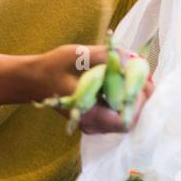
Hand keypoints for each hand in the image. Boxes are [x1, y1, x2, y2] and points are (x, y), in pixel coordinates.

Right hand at [32, 44, 154, 134]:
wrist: (34, 79)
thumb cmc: (53, 66)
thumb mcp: (77, 55)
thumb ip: (105, 56)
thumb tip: (133, 57)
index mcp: (86, 112)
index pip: (124, 119)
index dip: (138, 103)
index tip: (144, 81)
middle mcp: (91, 125)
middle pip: (128, 121)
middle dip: (140, 100)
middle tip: (146, 79)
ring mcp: (92, 125)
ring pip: (124, 120)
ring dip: (133, 100)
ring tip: (136, 79)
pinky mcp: (94, 121)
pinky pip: (116, 115)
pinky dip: (124, 101)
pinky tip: (124, 84)